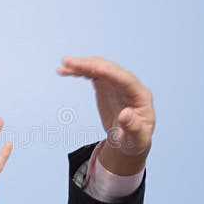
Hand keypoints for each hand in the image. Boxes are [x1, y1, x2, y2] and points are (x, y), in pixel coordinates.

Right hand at [58, 56, 154, 174]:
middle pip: (109, 69)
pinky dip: (80, 71)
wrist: (128, 140)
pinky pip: (93, 74)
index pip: (126, 80)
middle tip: (69, 63)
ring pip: (99, 69)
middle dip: (90, 64)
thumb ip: (133, 128)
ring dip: (82, 65)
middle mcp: (129, 85)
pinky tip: (68, 71)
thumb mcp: (137, 139)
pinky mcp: (106, 85)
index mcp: (141, 96)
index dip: (111, 73)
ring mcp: (117, 83)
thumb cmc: (135, 140)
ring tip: (63, 66)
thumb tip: (125, 115)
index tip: (95, 68)